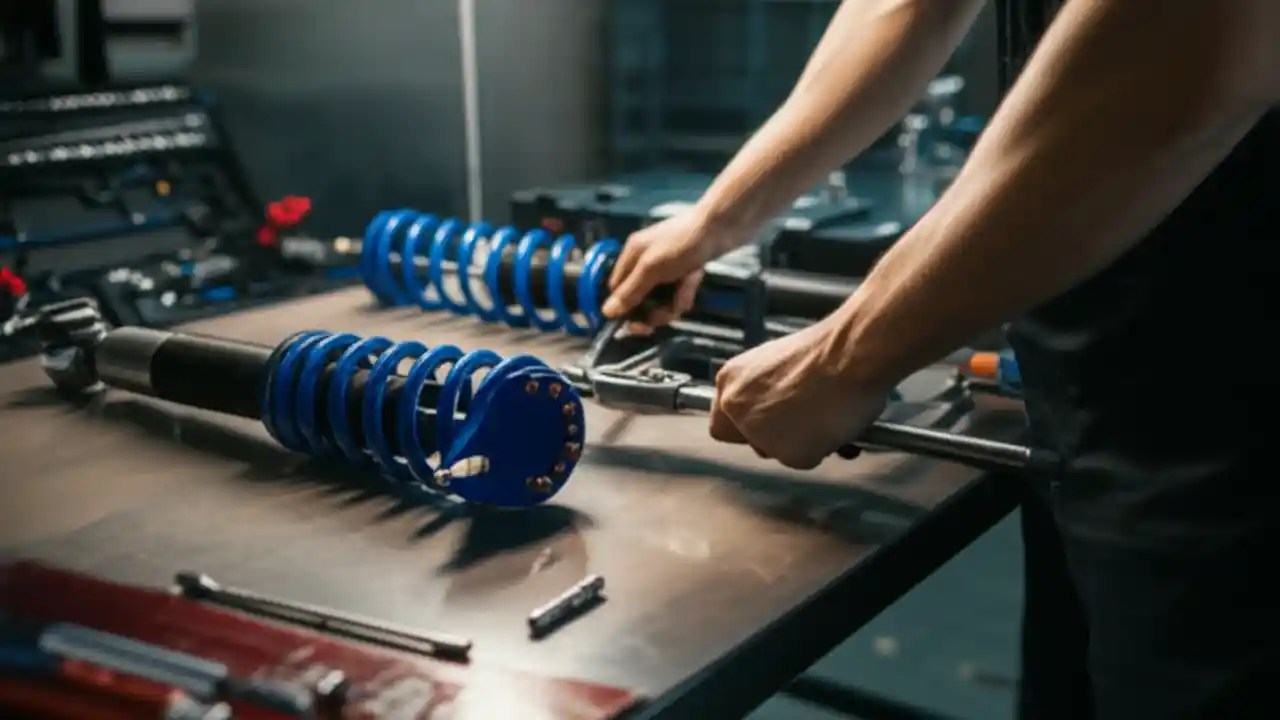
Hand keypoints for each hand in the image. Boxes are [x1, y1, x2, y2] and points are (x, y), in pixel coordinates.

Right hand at [602, 208, 741, 332]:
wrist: (723, 226)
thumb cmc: (683, 245)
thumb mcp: (652, 269)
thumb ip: (630, 291)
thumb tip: (606, 312)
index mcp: (632, 256)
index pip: (618, 289)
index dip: (625, 308)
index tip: (637, 325)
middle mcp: (646, 261)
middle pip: (641, 298)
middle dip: (655, 309)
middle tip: (667, 314)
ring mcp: (666, 266)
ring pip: (662, 298)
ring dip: (673, 301)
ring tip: (685, 293)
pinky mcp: (684, 270)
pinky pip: (678, 291)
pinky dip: (685, 291)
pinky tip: (694, 282)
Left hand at [709, 320, 893, 469]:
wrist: (850, 354)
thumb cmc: (825, 351)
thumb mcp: (778, 363)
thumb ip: (764, 389)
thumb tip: (773, 407)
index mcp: (731, 380)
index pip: (722, 423)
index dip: (744, 426)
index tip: (764, 423)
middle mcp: (737, 408)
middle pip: (749, 441)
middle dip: (774, 437)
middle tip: (802, 419)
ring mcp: (760, 433)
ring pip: (778, 453)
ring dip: (799, 441)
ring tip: (824, 414)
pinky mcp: (787, 453)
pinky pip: (805, 460)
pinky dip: (821, 447)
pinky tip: (832, 423)